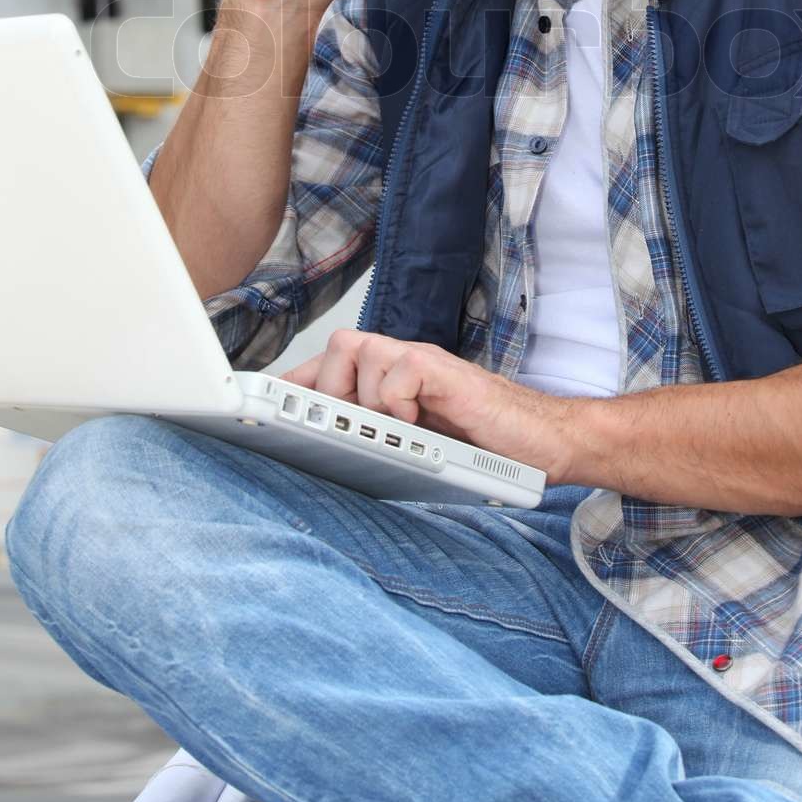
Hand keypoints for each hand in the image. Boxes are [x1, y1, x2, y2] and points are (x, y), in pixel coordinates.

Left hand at [281, 328, 580, 482]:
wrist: (544, 443)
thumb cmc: (484, 447)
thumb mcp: (416, 447)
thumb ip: (378, 438)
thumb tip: (321, 454)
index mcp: (389, 380)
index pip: (327, 366)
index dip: (292, 384)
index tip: (257, 407)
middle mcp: (401, 362)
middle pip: (336, 348)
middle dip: (328, 392)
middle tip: (347, 431)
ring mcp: (423, 362)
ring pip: (358, 351)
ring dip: (365, 400)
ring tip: (394, 430)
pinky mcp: (445, 370)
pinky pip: (397, 370)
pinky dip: (397, 400)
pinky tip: (419, 421)